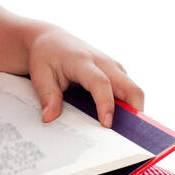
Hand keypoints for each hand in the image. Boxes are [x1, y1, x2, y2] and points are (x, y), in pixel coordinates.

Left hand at [26, 26, 144, 127]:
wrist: (51, 39)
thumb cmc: (46, 55)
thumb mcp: (39, 74)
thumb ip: (47, 96)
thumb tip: (50, 118)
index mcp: (83, 62)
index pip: (101, 83)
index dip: (106, 104)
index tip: (107, 124)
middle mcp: (104, 63)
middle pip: (130, 88)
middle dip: (135, 112)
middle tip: (128, 135)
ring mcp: (113, 67)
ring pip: (133, 90)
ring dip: (132, 111)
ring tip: (123, 133)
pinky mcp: (116, 73)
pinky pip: (128, 91)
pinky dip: (127, 107)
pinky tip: (117, 121)